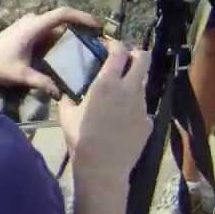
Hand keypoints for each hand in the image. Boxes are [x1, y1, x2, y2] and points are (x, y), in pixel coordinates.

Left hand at [0, 7, 102, 97]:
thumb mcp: (21, 75)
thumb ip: (43, 83)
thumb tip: (61, 94)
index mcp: (32, 27)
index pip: (62, 13)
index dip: (81, 16)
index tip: (97, 26)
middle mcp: (31, 22)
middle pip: (60, 20)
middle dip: (78, 28)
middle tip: (95, 42)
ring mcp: (26, 26)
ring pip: (53, 27)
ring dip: (68, 35)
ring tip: (85, 49)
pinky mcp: (23, 34)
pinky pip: (46, 33)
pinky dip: (57, 40)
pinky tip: (65, 54)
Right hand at [59, 40, 151, 175]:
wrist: (102, 168)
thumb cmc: (80, 138)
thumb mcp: (66, 113)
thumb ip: (68, 96)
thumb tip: (66, 88)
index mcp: (106, 84)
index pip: (119, 51)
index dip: (115, 44)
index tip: (108, 46)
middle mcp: (129, 90)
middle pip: (144, 59)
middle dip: (136, 55)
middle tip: (124, 61)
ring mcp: (142, 107)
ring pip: (142, 84)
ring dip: (132, 83)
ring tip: (118, 95)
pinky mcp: (148, 123)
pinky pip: (142, 108)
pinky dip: (133, 108)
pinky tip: (122, 120)